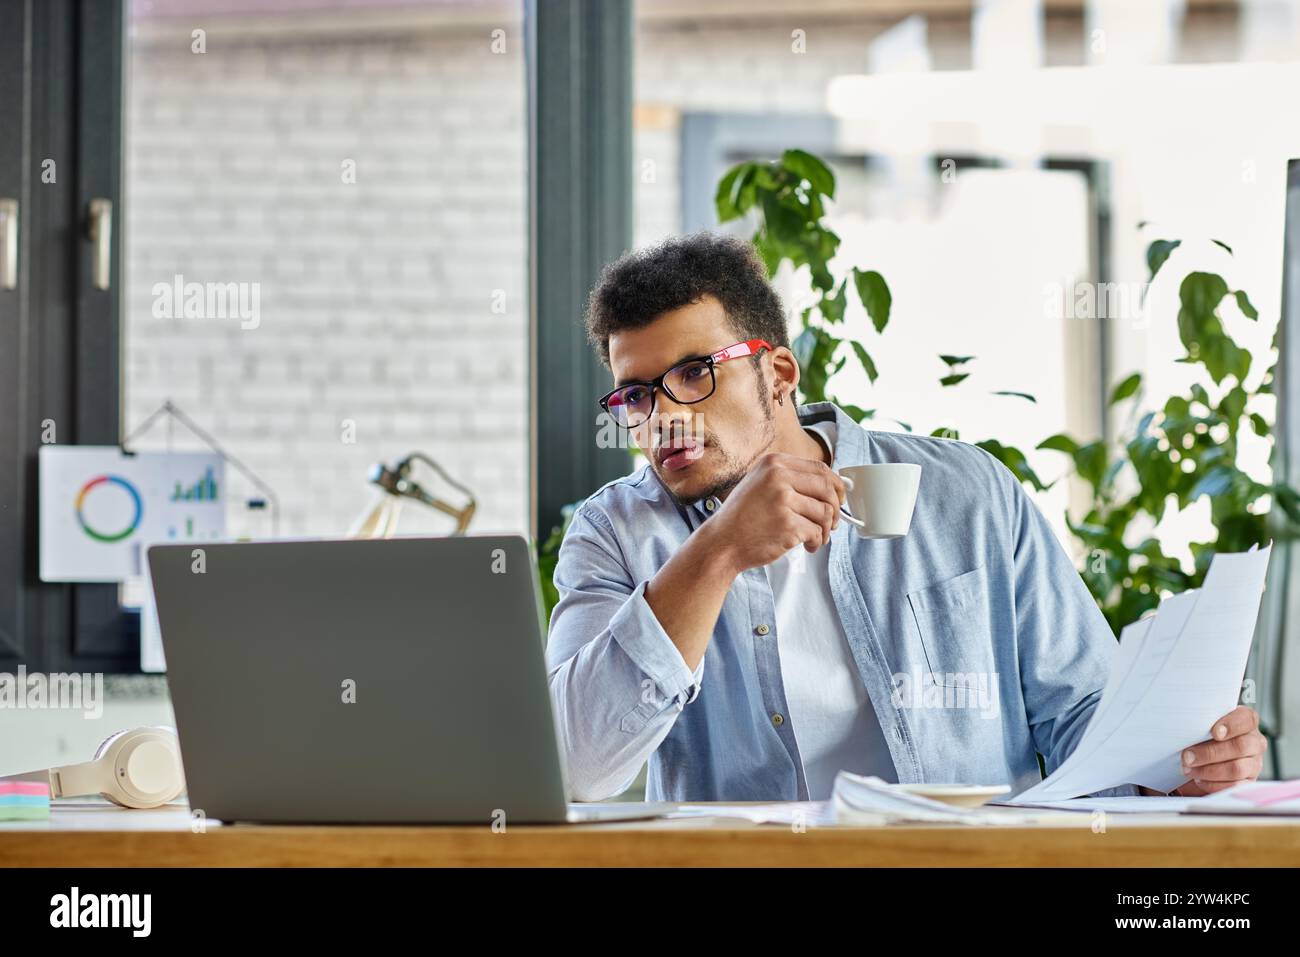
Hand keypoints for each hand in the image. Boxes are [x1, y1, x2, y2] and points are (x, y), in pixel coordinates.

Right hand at [704, 452, 846, 573]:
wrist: (721, 543)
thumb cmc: (742, 518)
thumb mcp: (760, 484)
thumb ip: (788, 479)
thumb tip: (828, 485)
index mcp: (774, 463)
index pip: (819, 467)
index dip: (836, 484)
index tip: (839, 497)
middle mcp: (779, 476)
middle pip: (827, 488)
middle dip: (835, 508)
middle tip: (834, 523)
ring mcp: (783, 500)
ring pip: (825, 512)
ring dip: (827, 529)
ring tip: (817, 538)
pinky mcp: (787, 525)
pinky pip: (816, 532)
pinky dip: (816, 542)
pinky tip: (807, 546)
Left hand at [1158, 706, 1266, 795]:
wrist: (1203, 759)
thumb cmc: (1203, 737)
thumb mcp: (1203, 726)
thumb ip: (1200, 723)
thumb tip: (1181, 724)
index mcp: (1246, 722)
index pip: (1247, 719)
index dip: (1232, 725)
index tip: (1214, 732)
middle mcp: (1254, 742)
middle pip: (1240, 746)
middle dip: (1210, 753)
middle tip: (1187, 756)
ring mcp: (1254, 763)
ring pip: (1237, 768)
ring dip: (1208, 770)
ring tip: (1188, 769)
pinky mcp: (1249, 782)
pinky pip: (1234, 786)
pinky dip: (1213, 784)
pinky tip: (1199, 779)